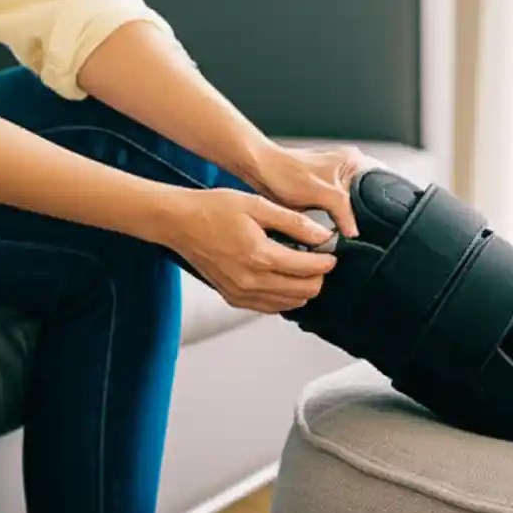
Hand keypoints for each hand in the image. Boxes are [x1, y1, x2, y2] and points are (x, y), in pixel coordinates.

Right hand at [163, 188, 337, 312]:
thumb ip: (294, 222)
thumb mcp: (258, 205)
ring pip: (288, 304)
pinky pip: (268, 308)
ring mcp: (241, 293)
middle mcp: (252, 281)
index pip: (308, 269)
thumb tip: (322, 235)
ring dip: (302, 289)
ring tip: (303, 269)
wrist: (180, 222)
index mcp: (261, 256)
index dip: (326, 262)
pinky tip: (284, 282)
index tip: (331, 253)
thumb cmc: (214, 209)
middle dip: (318, 277)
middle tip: (319, 261)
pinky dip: (283, 299)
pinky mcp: (232, 297)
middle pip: (303, 292)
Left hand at [241, 145, 380, 238]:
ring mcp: (337, 182)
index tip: (376, 228)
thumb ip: (343, 209)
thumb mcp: (321, 191)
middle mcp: (349, 169)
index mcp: (354, 161)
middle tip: (359, 235)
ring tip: (346, 235)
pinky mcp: (324, 194)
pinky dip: (338, 223)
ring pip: (353, 208)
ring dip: (349, 222)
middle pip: (368, 200)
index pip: (380, 187)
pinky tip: (334, 233)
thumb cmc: (284, 172)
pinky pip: (339, 212)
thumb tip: (355, 231)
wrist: (259, 171)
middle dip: (364, 217)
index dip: (379, 208)